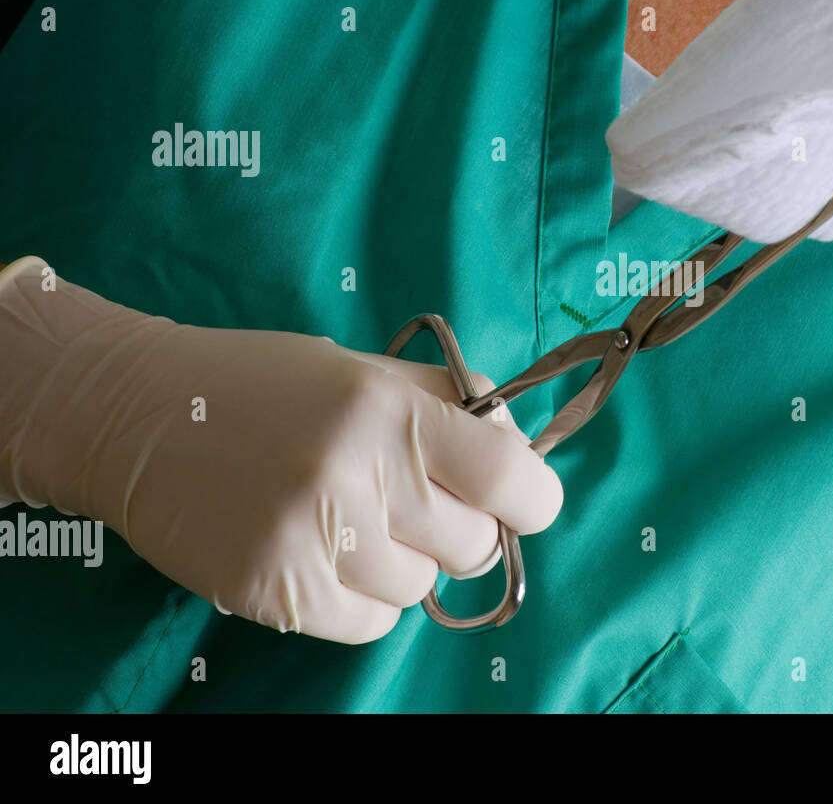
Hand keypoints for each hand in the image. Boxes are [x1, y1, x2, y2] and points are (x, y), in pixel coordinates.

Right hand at [0, 257, 561, 642]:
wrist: (136, 414)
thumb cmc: (265, 384)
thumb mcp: (364, 370)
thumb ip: (449, 404)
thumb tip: (524, 453)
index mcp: (387, 410)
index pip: (510, 477)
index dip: (533, 497)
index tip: (521, 500)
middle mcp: (356, 474)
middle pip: (474, 545)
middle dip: (463, 530)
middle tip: (418, 504)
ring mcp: (312, 540)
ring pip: (421, 590)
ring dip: (405, 564)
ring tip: (354, 522)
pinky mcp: (274, 591)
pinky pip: (370, 625)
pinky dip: (364, 600)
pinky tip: (327, 554)